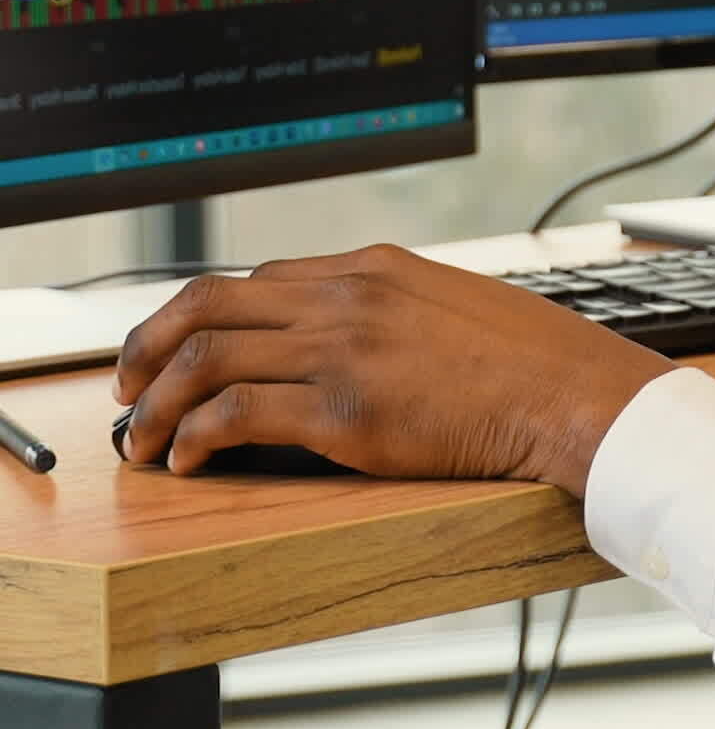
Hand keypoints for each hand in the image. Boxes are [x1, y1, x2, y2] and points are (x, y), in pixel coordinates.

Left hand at [112, 244, 670, 492]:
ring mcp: (343, 352)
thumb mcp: (451, 305)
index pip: (251, 279)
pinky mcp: (347, 413)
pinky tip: (188, 461)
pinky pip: (239, 413)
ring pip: (207, 359)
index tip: (170, 349)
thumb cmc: (530, 362)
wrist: (575, 394)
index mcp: (370, 267)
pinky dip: (196, 437)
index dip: (193, 316)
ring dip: (157, 402)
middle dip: (146, 349)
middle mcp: (345, 298)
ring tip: (142, 438)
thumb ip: (389, 309)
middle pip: (206, 305)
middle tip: (125, 388)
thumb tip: (341, 334)